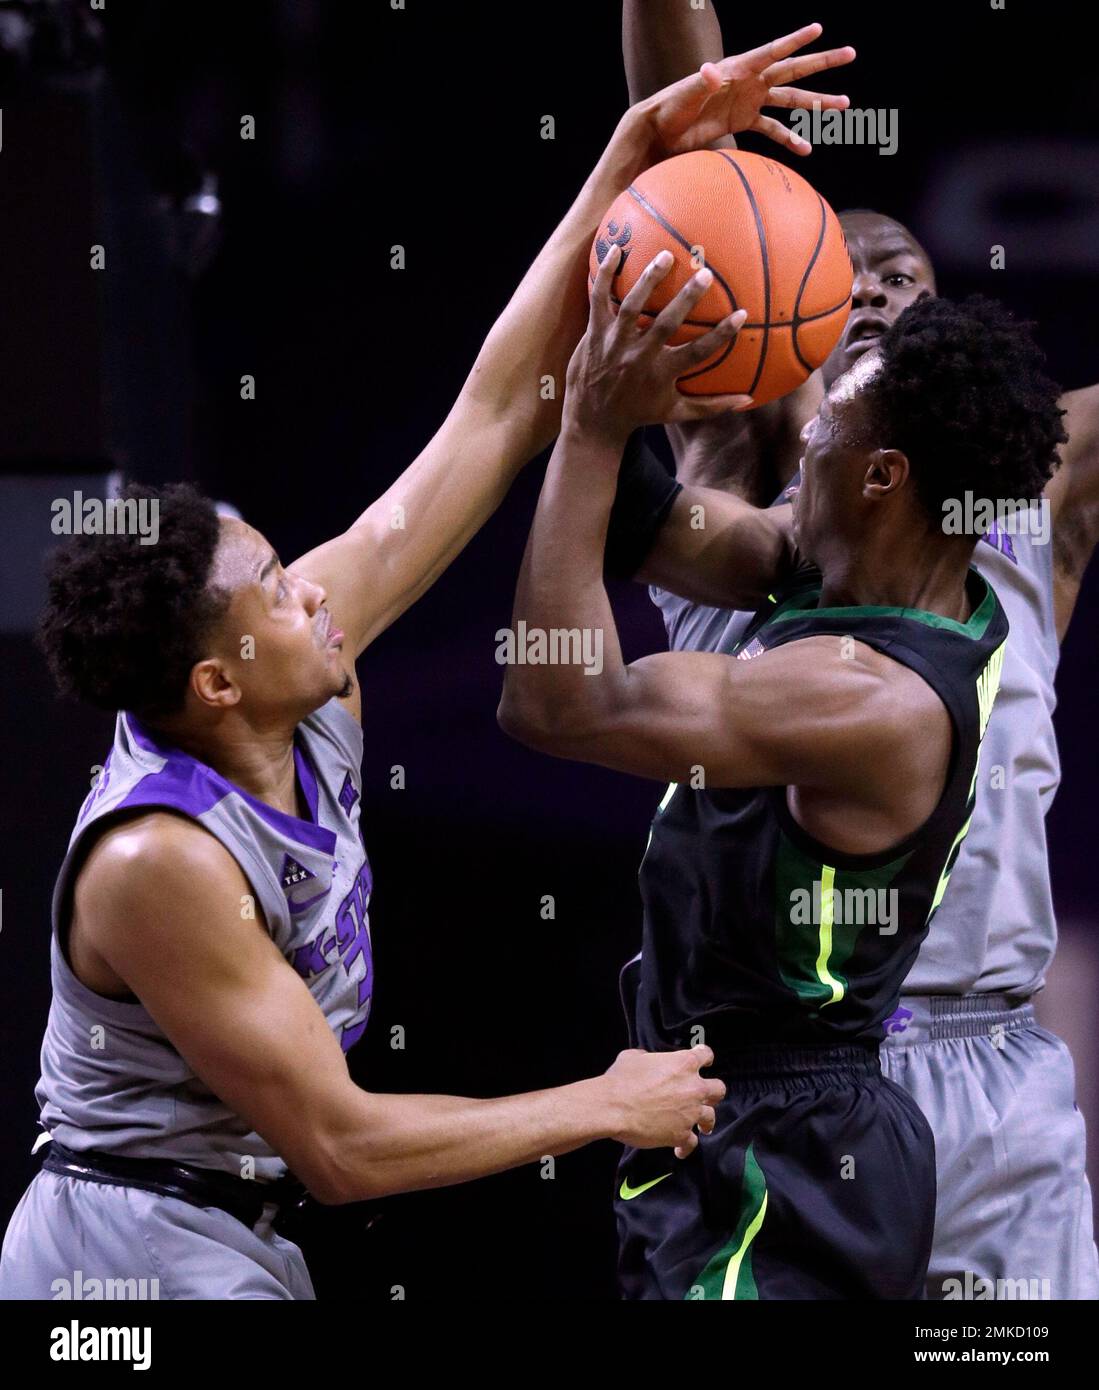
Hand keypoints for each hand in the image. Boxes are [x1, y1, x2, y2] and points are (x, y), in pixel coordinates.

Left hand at [564, 243, 750, 440]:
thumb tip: (747, 400)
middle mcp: (638, 357)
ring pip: (631, 306)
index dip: (721, 334)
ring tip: (665, 256)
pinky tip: (615, 248)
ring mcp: (614, 343)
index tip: (743, 314)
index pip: (697, 353)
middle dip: (686, 299)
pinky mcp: (594, 333)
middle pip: (665, 324)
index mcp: (661, 374)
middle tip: (705, 273)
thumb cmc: (638, 413)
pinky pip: (598, 298)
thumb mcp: (675, 412)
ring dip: (648, 280)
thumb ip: (711, 406)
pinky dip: (605, 274)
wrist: (593, 421)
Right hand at [602, 1044, 725, 1158]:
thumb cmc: (621, 1079)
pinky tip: (680, 1149)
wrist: (613, 1107)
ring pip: (710, 1117)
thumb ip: (650, 1058)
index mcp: (684, 1064)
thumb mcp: (634, 1057)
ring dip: (705, 1121)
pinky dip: (686, 1146)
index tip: (704, 1061)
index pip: (705, 1055)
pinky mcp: (682, 1134)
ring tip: (702, 1126)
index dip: (705, 1057)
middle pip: (718, 1089)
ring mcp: (690, 1113)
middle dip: (713, 1092)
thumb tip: (649, 1061)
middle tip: (705, 1096)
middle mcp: (694, 1088)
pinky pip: (692, 1143)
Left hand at [617, 22, 854, 176]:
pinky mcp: (744, 121)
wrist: (661, 131)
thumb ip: (701, 82)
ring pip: (790, 101)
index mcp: (739, 69)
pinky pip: (773, 130)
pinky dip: (789, 140)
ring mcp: (749, 101)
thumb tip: (711, 70)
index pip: (772, 51)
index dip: (795, 41)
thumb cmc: (671, 107)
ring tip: (843, 104)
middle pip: (793, 70)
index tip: (818, 29)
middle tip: (851, 54)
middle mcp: (750, 82)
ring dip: (816, 103)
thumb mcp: (686, 93)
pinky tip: (806, 150)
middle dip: (822, 63)